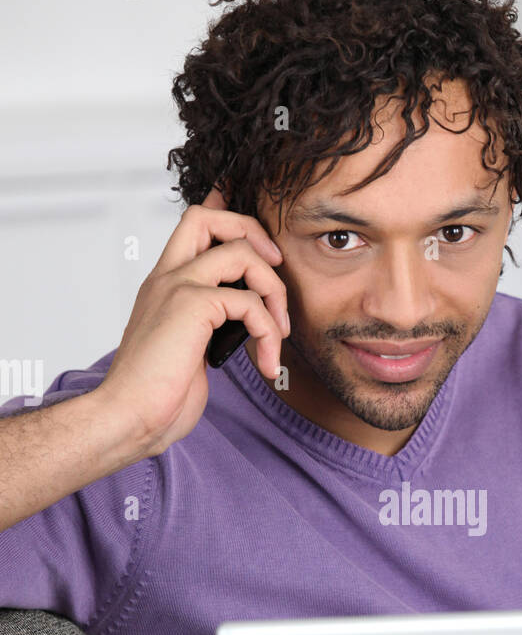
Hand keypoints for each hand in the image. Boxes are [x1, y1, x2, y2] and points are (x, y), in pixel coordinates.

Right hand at [97, 186, 288, 455]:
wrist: (129, 417)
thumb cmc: (156, 396)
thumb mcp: (188, 351)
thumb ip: (209, 327)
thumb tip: (243, 322)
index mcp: (163, 287)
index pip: (192, 229)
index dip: (226, 218)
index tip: (259, 240)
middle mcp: (167, 279)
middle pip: (209, 217)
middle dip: (253, 234)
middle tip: (275, 270)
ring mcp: (177, 288)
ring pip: (240, 251)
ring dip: (274, 290)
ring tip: (279, 334)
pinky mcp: (193, 306)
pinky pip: (251, 301)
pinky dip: (269, 332)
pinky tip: (267, 362)